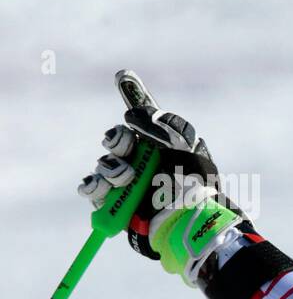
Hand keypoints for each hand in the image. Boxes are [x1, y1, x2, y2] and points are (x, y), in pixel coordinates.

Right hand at [77, 84, 243, 284]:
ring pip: (103, 163)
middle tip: (125, 147)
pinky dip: (93, 185)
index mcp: (162, 147)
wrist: (189, 223)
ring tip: (126, 178)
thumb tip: (132, 116)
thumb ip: (169, 127)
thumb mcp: (191, 153)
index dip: (132, 95)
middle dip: (117, 140)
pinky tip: (102, 188)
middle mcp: (142, 162)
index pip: (143, 118)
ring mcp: (126, 183)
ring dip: (110, 167)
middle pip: (117, 139)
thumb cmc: (196, 189)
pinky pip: (91, 189)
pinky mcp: (113, 204)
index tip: (123, 76)